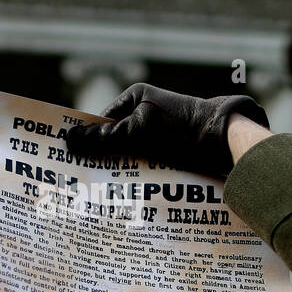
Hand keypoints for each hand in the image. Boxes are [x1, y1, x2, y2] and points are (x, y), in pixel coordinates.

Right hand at [65, 83, 269, 177]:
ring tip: (101, 192)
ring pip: (130, 155)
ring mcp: (157, 134)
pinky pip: (146, 165)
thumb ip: (104, 138)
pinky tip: (126, 193)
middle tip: (84, 180)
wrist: (224, 140)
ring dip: (121, 172)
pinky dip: (138, 177)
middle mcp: (145, 115)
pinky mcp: (169, 152)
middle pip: (115, 140)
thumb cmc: (180, 128)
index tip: (71, 159)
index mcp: (135, 99)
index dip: (87, 139)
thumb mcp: (138, 131)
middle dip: (103, 158)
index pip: (101, 121)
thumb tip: (68, 140)